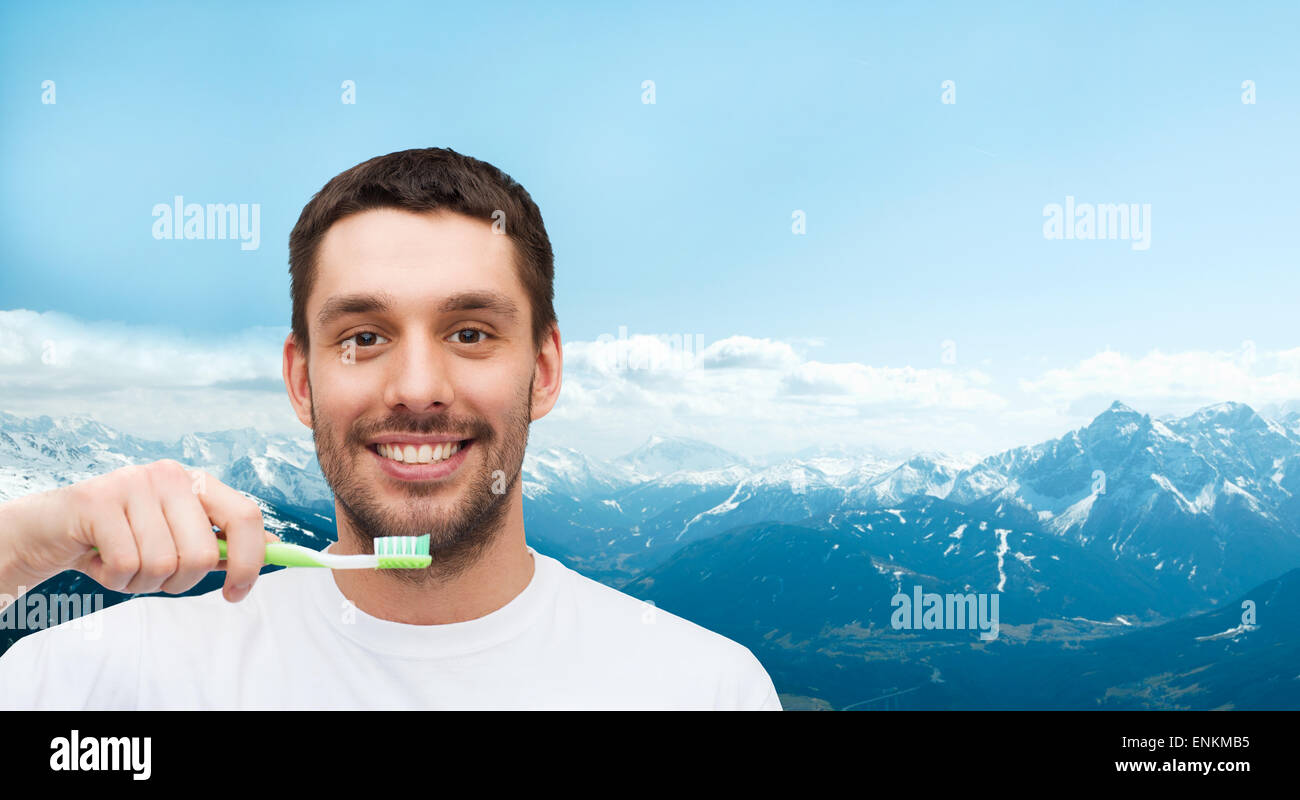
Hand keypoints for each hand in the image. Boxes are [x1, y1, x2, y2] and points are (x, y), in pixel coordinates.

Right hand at [0, 459, 276, 602]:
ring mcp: (134, 483)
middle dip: (180, 583)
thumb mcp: (176, 538)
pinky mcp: (97, 501)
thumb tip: (276, 547)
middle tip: (154, 578)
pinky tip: (98, 561)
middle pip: (202, 553)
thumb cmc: (121, 538)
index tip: (236, 593)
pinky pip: (125, 565)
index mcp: (197, 482)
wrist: (49, 530)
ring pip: (162, 565)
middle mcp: (170, 475)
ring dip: (141, 583)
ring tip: (120, 564)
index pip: (246, 515)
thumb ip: (221, 541)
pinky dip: (112, 579)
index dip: (250, 561)